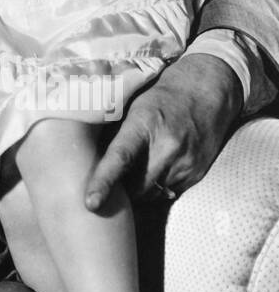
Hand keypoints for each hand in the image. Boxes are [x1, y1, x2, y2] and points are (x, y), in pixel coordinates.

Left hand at [85, 54, 242, 209]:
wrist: (207, 89)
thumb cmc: (160, 94)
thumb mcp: (133, 104)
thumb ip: (113, 130)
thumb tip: (85, 156)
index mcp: (144, 124)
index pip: (120, 158)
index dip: (104, 182)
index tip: (91, 203)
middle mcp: (167, 147)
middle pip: (135, 187)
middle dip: (120, 189)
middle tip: (108, 181)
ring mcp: (184, 162)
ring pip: (151, 194)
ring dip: (139, 188)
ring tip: (136, 167)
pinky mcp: (196, 173)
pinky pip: (168, 193)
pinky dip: (157, 186)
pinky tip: (155, 166)